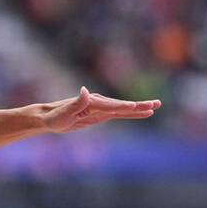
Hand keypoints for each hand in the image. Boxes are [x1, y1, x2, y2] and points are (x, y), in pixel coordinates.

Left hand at [41, 86, 160, 132]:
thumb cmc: (54, 117)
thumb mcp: (63, 113)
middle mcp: (99, 102)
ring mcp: (101, 107)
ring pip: (124, 108)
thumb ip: (76, 103)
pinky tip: (143, 113)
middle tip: (155, 104)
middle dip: (138, 105)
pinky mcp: (101, 114)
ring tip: (156, 106)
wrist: (49, 117)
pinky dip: (132, 113)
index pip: (109, 105)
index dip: (121, 107)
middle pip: (122, 104)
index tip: (134, 107)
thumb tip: (84, 90)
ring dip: (140, 107)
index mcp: (91, 102)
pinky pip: (120, 114)